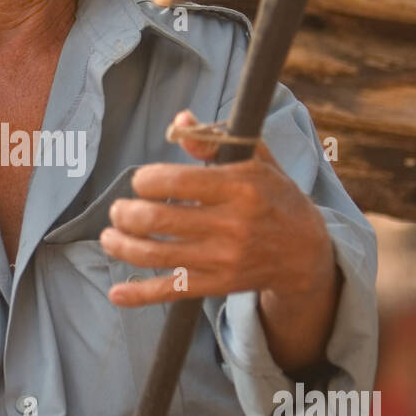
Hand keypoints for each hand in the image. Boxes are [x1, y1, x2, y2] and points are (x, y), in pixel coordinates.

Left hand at [99, 110, 340, 373]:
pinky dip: (140, 294)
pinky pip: (172, 290)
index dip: (146, 180)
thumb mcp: (255, 160)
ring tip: (110, 237)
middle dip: (125, 213)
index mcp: (239, 187)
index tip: (141, 181)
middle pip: (157, 220)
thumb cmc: (274, 196)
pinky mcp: (217, 284)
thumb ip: (214, 139)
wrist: (305, 252)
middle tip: (119, 210)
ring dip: (121, 246)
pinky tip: (116, 293)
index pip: (175, 182)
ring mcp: (222, 259)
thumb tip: (179, 121)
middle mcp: (230, 225)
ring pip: (156, 255)